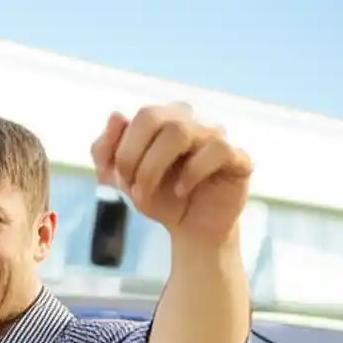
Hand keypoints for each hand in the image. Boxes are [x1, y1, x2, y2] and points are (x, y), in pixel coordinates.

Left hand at [91, 104, 252, 243]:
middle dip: (132, 157)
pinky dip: (191, 173)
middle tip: (131, 188)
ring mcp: (215, 136)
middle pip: (153, 116)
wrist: (190, 228)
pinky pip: (218, 149)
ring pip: (181, 131)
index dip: (123, 150)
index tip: (120, 180)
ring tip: (148, 193)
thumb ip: (104, 150)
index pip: (138, 116)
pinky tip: (181, 191)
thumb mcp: (119, 179)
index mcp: (162, 119)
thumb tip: (116, 115)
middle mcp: (190, 120)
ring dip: (153, 167)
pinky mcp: (238, 157)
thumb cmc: (157, 196)